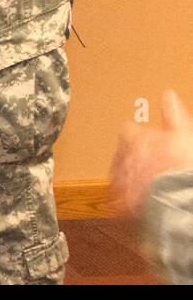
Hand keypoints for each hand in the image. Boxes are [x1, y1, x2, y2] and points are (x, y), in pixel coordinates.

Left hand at [111, 91, 192, 217]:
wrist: (178, 202)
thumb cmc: (181, 169)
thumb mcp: (183, 137)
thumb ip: (173, 115)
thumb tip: (168, 95)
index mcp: (132, 140)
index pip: (127, 131)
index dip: (140, 137)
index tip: (149, 144)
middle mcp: (120, 159)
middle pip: (122, 153)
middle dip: (134, 157)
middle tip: (154, 166)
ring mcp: (117, 182)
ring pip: (119, 175)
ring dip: (130, 177)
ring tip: (151, 184)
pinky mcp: (118, 204)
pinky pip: (117, 199)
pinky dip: (127, 198)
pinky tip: (143, 199)